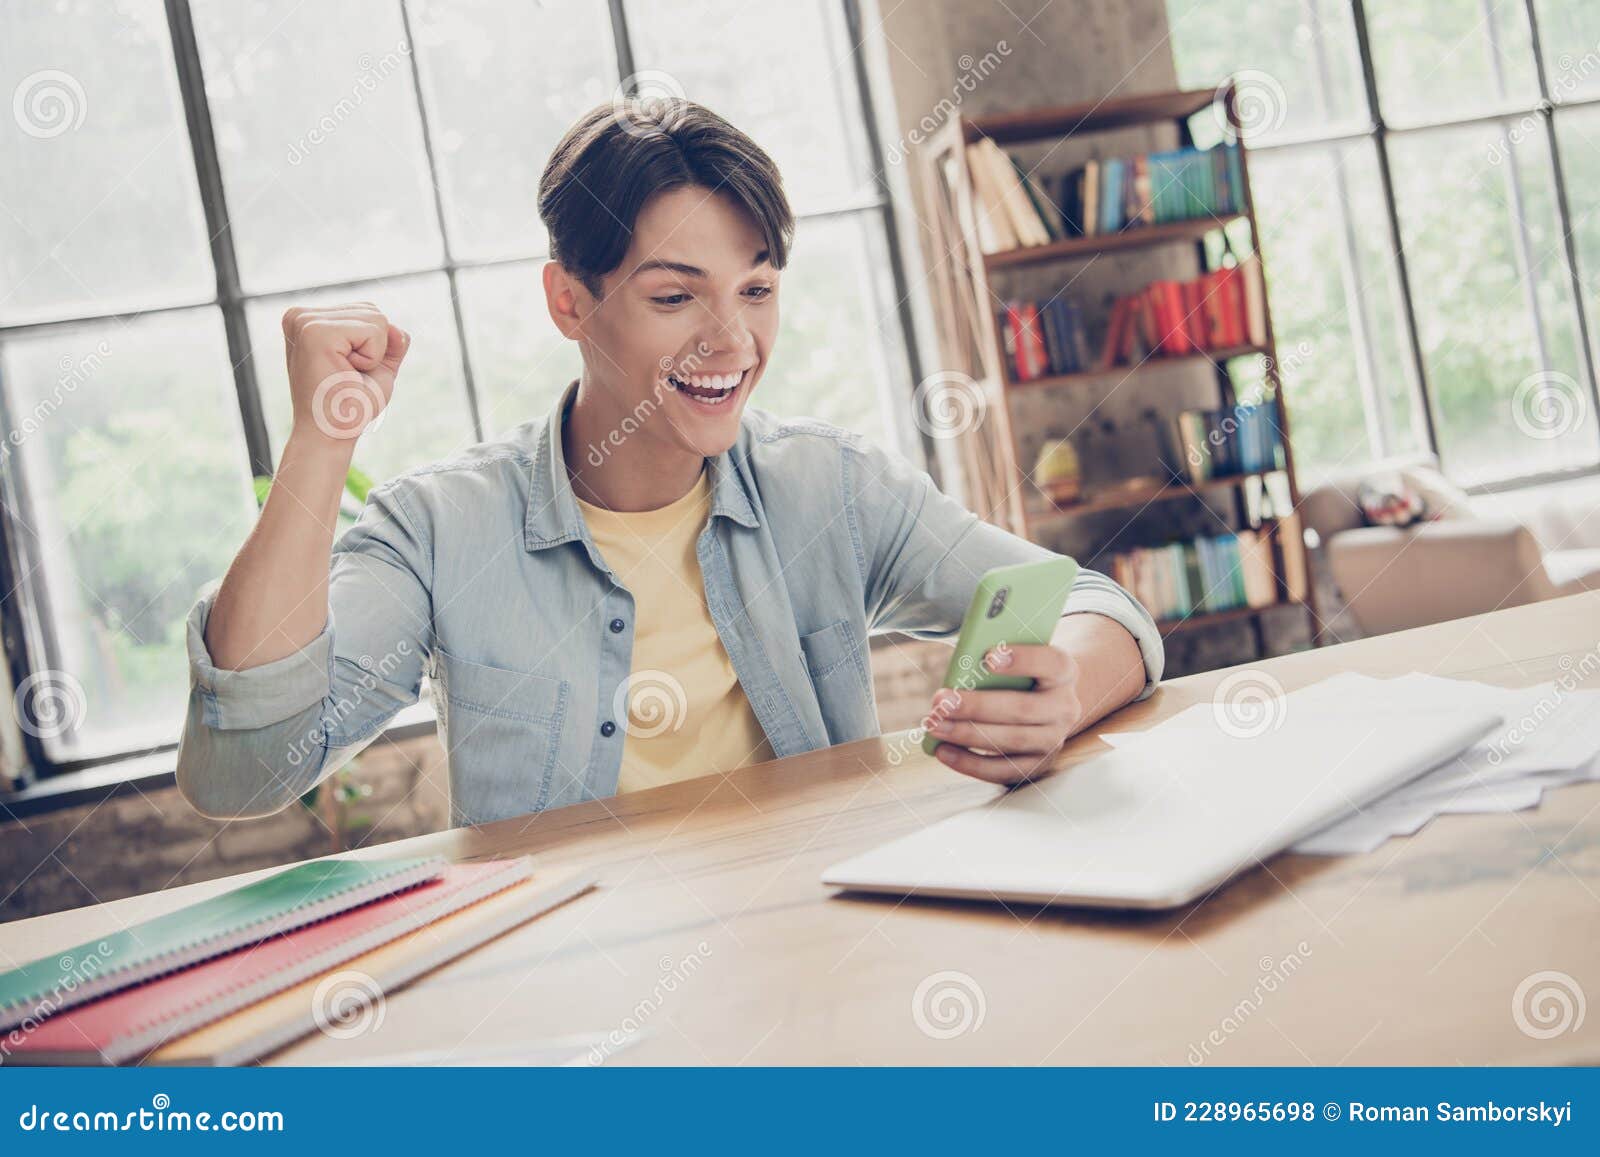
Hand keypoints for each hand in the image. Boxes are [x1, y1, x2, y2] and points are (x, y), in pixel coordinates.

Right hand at [282, 301, 409, 445]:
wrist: (330, 435)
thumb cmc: (351, 406)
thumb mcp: (377, 367)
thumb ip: (390, 343)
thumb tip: (397, 328)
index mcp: (309, 320)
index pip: (366, 312)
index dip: (373, 347)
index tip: (347, 371)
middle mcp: (301, 315)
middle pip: (372, 311)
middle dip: (375, 348)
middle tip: (347, 375)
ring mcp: (304, 320)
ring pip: (376, 317)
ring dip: (373, 354)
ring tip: (345, 374)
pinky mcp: (314, 331)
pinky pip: (374, 329)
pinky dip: (372, 357)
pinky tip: (346, 372)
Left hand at [921, 642, 1083, 784]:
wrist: (1047, 705)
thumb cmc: (1020, 675)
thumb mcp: (1017, 660)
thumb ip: (996, 661)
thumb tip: (959, 673)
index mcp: (1063, 671)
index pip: (1050, 662)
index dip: (1023, 659)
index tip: (988, 657)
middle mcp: (1065, 707)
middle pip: (1022, 708)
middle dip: (977, 706)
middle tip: (941, 701)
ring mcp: (1053, 740)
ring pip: (1011, 740)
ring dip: (967, 734)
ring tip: (934, 725)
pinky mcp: (1036, 765)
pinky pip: (1003, 769)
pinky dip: (970, 762)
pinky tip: (942, 750)